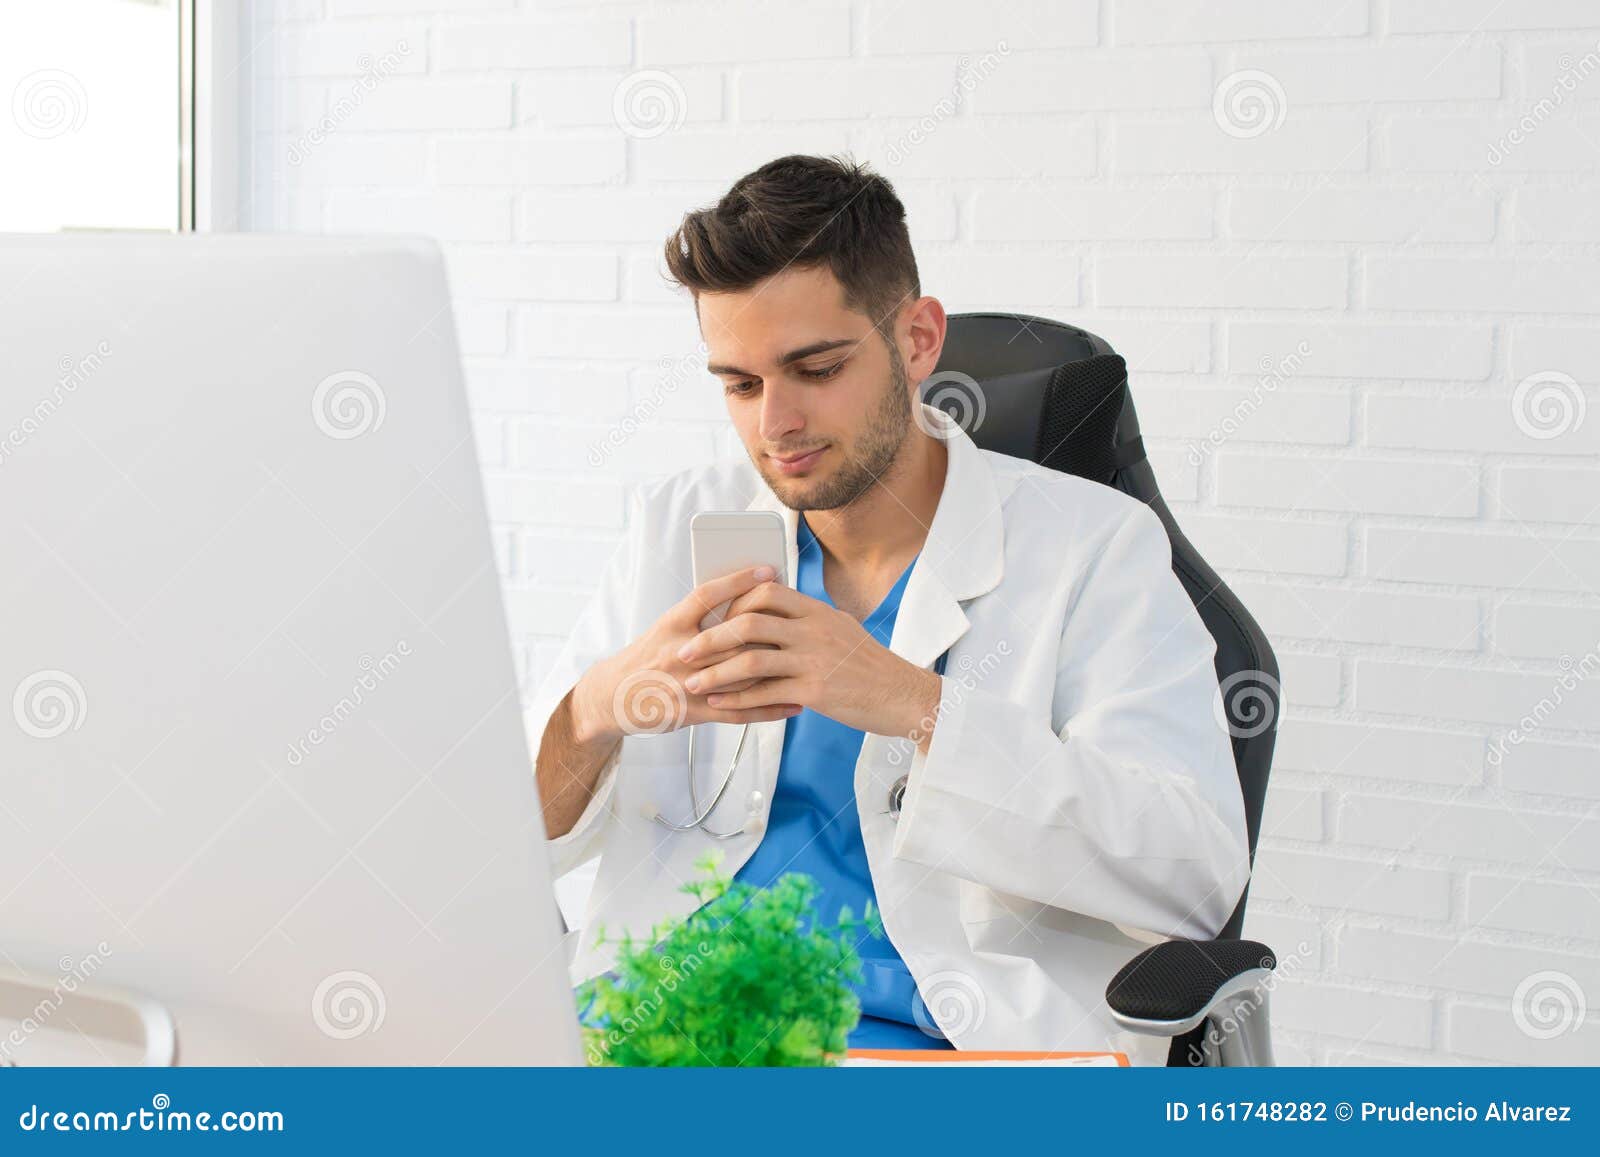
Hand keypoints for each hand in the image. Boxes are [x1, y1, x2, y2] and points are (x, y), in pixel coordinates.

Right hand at [571, 566, 802, 744]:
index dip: (738, 581)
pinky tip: (795, 704)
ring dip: (778, 669)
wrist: (614, 696)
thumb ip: (701, 618)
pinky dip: (769, 708)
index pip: (707, 596)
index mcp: (672, 624)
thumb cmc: (648, 656)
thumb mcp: (666, 628)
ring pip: (741, 674)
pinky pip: (739, 711)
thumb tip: (744, 599)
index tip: (767, 570)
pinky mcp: (694, 712)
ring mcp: (687, 683)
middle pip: (732, 636)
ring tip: (810, 662)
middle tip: (802, 619)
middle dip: (769, 628)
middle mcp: (679, 651)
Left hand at [674, 583, 943, 745]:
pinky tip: (718, 705)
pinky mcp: (815, 690)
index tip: (710, 618)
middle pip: (749, 621)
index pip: (767, 591)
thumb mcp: (842, 630)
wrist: (904, 696)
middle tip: (685, 652)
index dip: (733, 602)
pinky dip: (736, 700)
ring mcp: (815, 659)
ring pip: (750, 659)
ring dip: (715, 672)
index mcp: (818, 611)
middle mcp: (814, 629)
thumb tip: (778, 612)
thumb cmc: (871, 668)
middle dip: (710, 637)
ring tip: (693, 683)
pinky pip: (765, 693)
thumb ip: (809, 620)